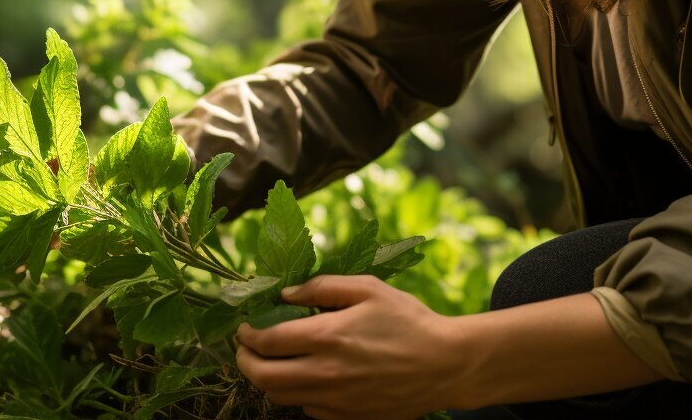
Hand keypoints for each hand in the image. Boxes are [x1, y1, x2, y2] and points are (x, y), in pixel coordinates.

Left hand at [233, 274, 463, 419]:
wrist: (446, 365)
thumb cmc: (409, 321)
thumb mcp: (368, 289)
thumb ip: (322, 286)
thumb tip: (286, 294)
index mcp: (328, 336)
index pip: (266, 341)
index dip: (247, 334)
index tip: (246, 327)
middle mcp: (326, 373)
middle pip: (262, 377)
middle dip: (245, 360)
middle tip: (247, 347)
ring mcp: (336, 401)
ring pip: (280, 397)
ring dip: (268, 379)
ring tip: (273, 361)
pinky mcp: (347, 419)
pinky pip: (307, 410)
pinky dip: (298, 394)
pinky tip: (309, 376)